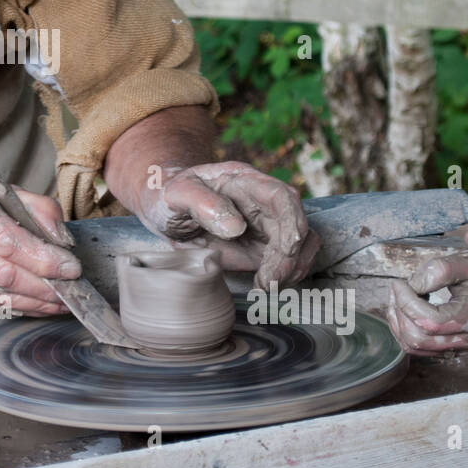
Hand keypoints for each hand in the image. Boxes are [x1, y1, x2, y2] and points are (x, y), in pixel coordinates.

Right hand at [0, 175, 79, 315]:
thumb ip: (34, 208)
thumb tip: (62, 240)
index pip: (6, 240)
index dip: (42, 258)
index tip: (70, 267)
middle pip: (2, 273)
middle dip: (43, 285)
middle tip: (72, 290)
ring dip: (32, 302)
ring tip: (60, 302)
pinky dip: (13, 306)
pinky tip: (35, 304)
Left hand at [139, 161, 319, 288]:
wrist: (165, 211)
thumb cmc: (169, 195)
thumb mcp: (175, 193)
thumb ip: (201, 203)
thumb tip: (235, 226)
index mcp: (244, 182)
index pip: (281, 195)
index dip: (292, 218)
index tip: (289, 245)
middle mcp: (262, 203)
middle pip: (296, 224)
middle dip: (291, 256)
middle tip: (269, 280)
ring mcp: (265, 227)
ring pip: (302, 244)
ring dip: (293, 268)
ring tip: (267, 286)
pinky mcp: (262, 249)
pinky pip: (288, 262)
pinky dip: (284, 277)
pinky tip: (263, 286)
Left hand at [386, 249, 467, 355]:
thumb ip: (441, 270)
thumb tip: (414, 285)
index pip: (428, 321)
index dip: (406, 302)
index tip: (399, 282)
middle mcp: (467, 339)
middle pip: (417, 338)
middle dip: (399, 312)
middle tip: (398, 289)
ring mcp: (460, 347)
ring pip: (414, 347)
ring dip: (398, 322)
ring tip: (398, 298)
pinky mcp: (452, 349)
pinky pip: (419, 348)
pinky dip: (404, 330)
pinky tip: (406, 310)